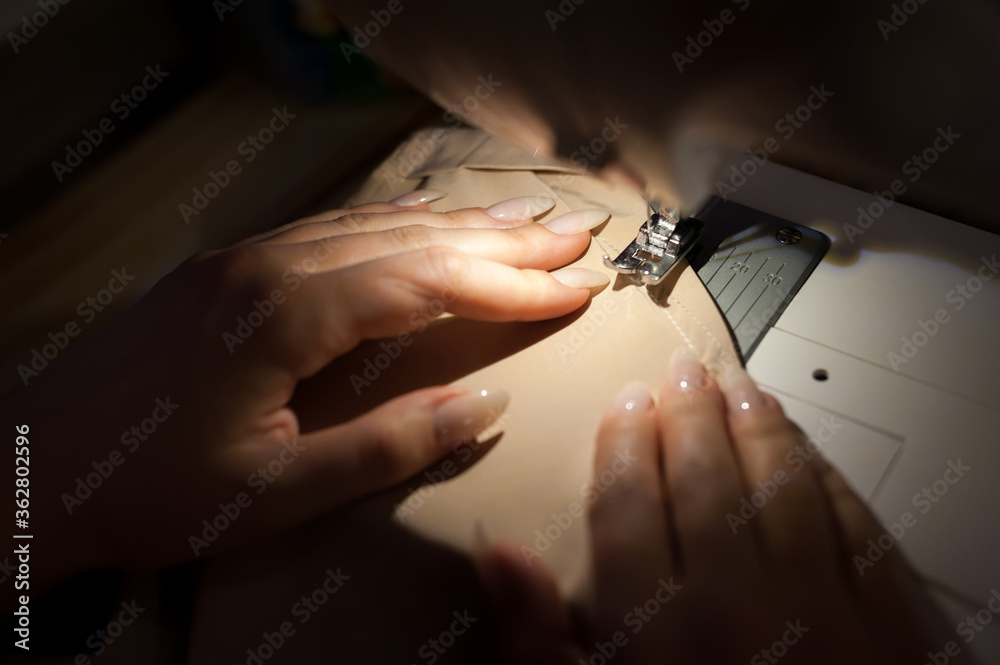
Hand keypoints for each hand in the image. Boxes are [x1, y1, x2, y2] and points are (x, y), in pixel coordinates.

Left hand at [4, 191, 610, 593]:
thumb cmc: (152, 493)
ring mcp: (245, 258)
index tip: (579, 286)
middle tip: (576, 233)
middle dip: (502, 238)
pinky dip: (394, 223)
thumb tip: (481, 405)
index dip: (511, 284)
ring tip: (523, 221)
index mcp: (288, 314)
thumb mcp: (277, 489)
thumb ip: (385, 445)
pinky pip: (331, 229)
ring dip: (455, 223)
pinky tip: (422, 218)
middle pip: (411, 237)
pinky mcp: (227, 268)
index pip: (427, 282)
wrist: (33, 470)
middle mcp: (271, 265)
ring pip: (373, 224)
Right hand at [476, 349, 941, 663]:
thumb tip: (499, 556)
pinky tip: (811, 454)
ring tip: (739, 386)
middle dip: (689, 414)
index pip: (631, 504)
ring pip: (785, 487)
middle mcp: (742, 605)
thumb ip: (537, 643)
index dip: (625, 444)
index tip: (626, 403)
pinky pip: (857, 529)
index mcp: (661, 631)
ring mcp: (824, 612)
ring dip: (759, 427)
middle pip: (707, 479)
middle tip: (679, 371)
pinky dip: (830, 481)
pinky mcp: (891, 631)